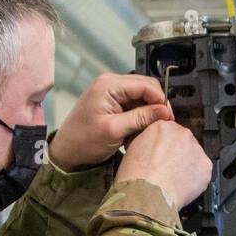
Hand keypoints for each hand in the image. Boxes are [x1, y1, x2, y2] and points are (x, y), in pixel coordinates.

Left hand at [49, 73, 172, 170]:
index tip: (169, 119)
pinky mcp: (113, 102)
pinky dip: (140, 116)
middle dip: (156, 106)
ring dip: (148, 112)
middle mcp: (111, 83)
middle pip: (146, 88)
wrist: (66, 152)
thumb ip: (141, 118)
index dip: (160, 100)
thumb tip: (165, 111)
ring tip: (149, 130)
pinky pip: (134, 104)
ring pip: (142, 97)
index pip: (146, 85)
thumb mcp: (115, 130)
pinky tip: (139, 129)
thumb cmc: (84, 141)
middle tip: (163, 125)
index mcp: (109, 84)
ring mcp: (112, 92)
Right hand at [115, 120, 211, 209]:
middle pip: (183, 142)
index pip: (168, 132)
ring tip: (173, 179)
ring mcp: (196, 149)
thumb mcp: (132, 149)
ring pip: (193, 156)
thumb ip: (147, 141)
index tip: (162, 155)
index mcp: (162, 127)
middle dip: (177, 155)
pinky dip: (195, 179)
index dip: (164, 146)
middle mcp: (182, 134)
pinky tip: (182, 185)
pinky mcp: (205, 166)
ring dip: (186, 166)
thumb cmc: (136, 177)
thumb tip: (151, 147)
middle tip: (167, 169)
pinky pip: (202, 172)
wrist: (147, 195)